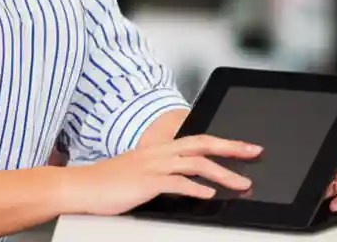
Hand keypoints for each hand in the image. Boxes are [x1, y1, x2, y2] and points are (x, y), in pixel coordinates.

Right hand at [62, 134, 261, 216]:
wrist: (81, 187)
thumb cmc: (108, 184)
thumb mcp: (140, 174)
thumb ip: (164, 174)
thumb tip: (191, 183)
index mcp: (159, 149)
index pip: (198, 140)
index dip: (223, 142)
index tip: (245, 147)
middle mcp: (158, 153)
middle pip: (202, 144)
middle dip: (232, 148)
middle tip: (255, 152)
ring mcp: (152, 166)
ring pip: (195, 163)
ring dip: (222, 173)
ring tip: (241, 183)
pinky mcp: (146, 181)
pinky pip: (176, 182)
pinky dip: (195, 188)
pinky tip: (209, 195)